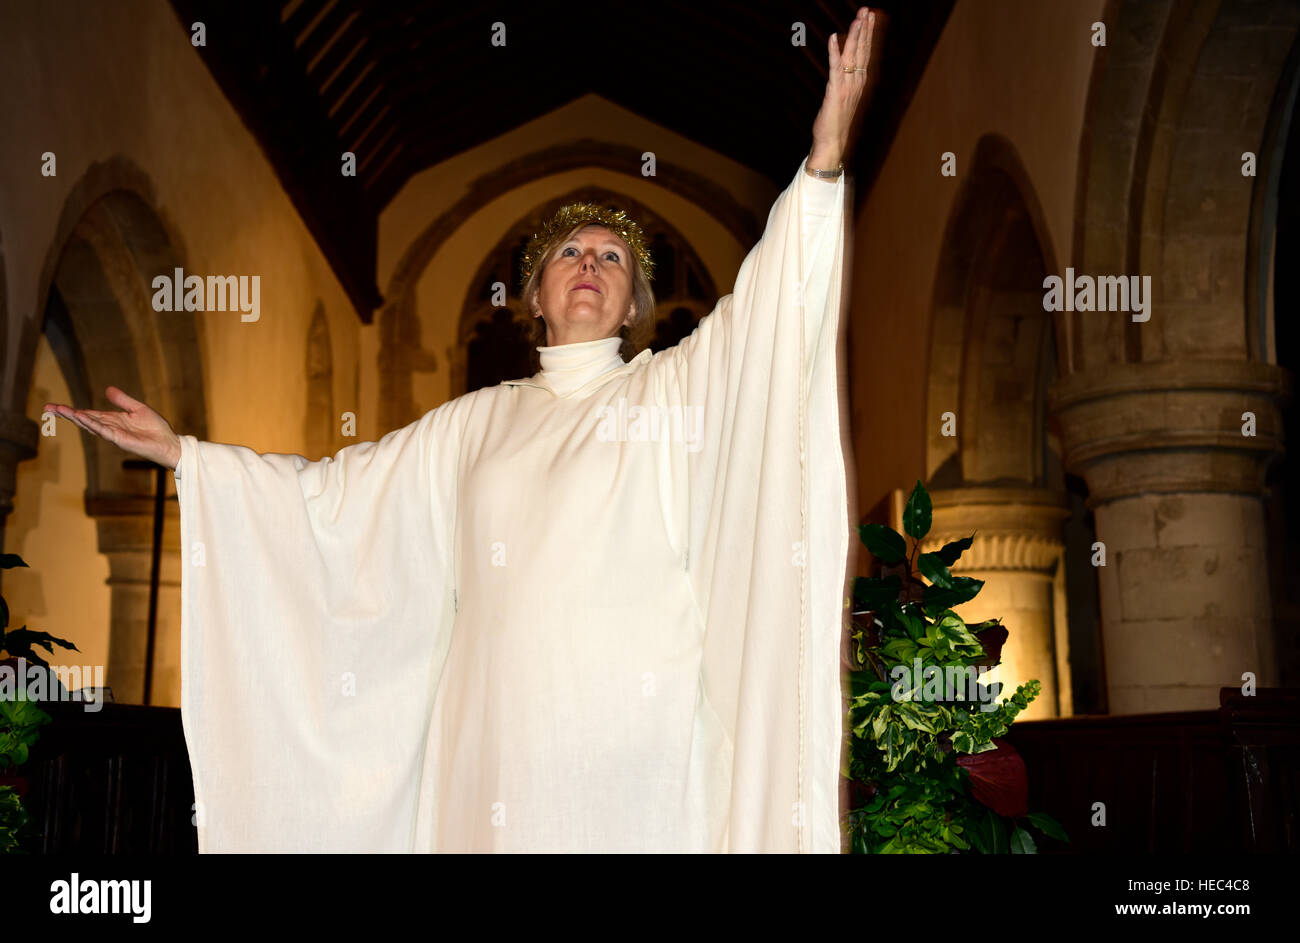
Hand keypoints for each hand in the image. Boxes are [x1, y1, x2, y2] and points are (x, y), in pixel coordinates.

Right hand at [44, 386, 181, 469]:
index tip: (55, 406)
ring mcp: (113, 434)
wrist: (169, 443)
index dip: (72, 410)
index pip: (88, 414)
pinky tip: (81, 417)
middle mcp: (110, 427)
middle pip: (84, 419)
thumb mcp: (138, 408)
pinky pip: (103, 430)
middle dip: (66, 414)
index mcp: (112, 420)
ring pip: (90, 424)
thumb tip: (107, 389)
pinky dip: (92, 424)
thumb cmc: (156, 429)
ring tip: (60, 410)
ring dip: (75, 417)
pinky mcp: (120, 439)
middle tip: (47, 408)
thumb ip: (122, 400)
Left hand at [809, 7, 884, 170]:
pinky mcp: (835, 91)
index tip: (870, 17)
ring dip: (855, 34)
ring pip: (852, 55)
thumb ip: (845, 82)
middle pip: (862, 50)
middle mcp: (856, 81)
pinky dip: (834, 52)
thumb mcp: (843, 99)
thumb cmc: (835, 123)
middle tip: (867, 10)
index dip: (868, 34)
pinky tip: (834, 38)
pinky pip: (835, 68)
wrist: (833, 143)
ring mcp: (847, 86)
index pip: (865, 53)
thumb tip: (844, 70)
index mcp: (859, 82)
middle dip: (865, 28)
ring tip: (859, 17)